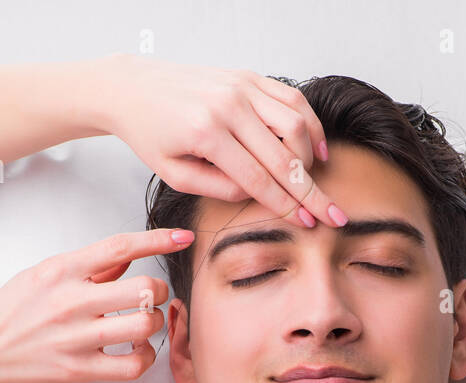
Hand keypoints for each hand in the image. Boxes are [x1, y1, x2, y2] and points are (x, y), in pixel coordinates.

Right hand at [0, 228, 192, 382]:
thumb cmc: (8, 314)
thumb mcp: (41, 276)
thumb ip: (86, 268)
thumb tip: (126, 257)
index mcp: (61, 270)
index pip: (120, 246)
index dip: (158, 239)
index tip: (182, 237)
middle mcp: (70, 300)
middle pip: (145, 287)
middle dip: (160, 291)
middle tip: (153, 297)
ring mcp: (76, 337)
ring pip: (144, 325)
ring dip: (153, 325)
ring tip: (142, 326)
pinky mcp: (79, 369)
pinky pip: (133, 364)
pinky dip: (144, 358)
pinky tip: (137, 352)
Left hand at [93, 54, 344, 229]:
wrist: (133, 87)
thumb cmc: (150, 133)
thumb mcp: (173, 174)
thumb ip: (217, 189)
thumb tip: (259, 195)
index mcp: (206, 134)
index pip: (258, 178)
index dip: (286, 205)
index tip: (306, 223)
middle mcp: (228, 105)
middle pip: (285, 155)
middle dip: (311, 190)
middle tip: (332, 214)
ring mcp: (241, 86)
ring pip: (296, 123)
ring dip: (312, 157)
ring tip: (317, 180)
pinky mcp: (248, 76)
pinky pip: (291, 99)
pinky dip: (310, 124)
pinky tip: (315, 147)